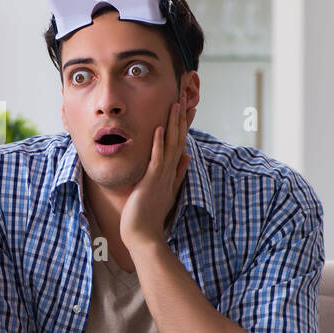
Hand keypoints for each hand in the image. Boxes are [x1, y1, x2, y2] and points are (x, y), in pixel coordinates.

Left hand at [120, 97, 195, 250]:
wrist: (144, 234)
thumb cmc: (150, 214)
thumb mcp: (166, 190)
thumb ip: (178, 173)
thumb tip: (187, 157)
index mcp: (171, 172)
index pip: (179, 143)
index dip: (184, 125)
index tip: (189, 108)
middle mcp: (169, 171)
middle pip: (178, 139)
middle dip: (181, 119)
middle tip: (185, 98)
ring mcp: (162, 176)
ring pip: (170, 145)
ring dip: (173, 125)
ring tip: (176, 105)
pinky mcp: (152, 181)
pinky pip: (157, 159)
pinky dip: (159, 144)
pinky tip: (160, 129)